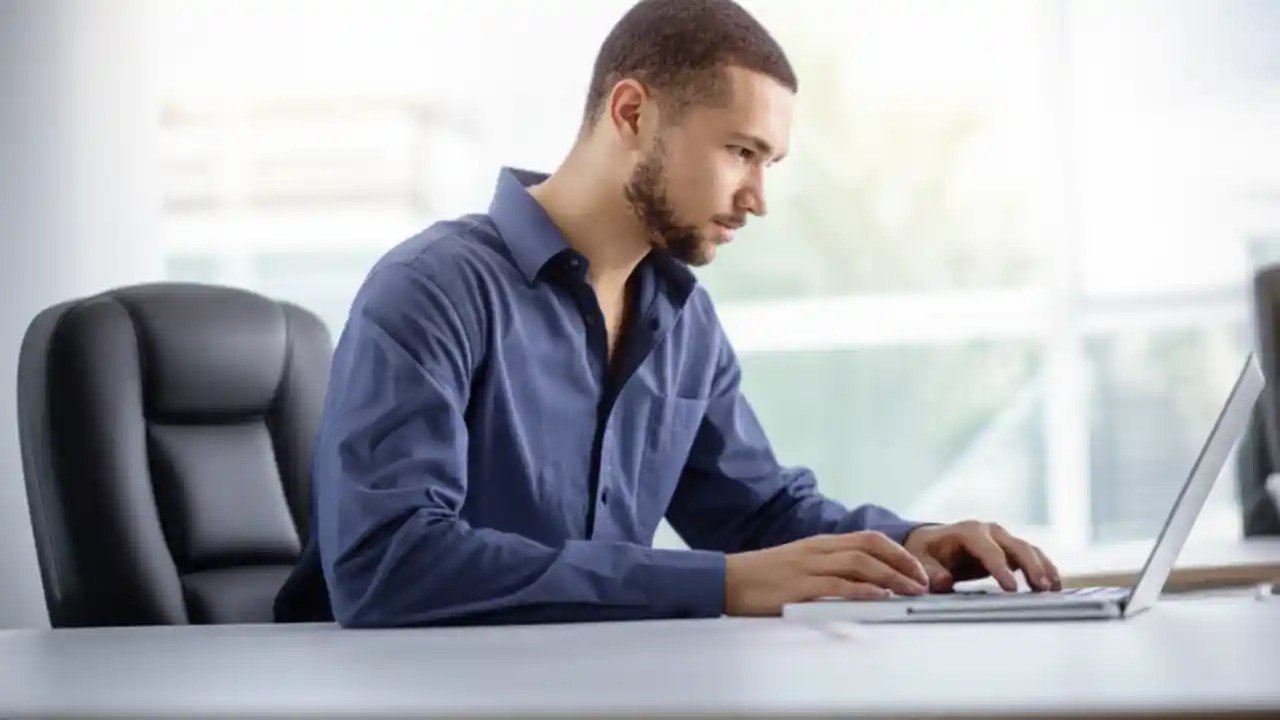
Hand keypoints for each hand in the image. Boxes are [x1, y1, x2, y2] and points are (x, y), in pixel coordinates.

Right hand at [724, 532, 930, 615]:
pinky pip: (837, 584)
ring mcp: (808, 566)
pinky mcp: (798, 586)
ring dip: (891, 576)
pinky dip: (862, 590)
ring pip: (859, 563)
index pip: (868, 538)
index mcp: (820, 544)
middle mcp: (818, 550)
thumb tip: (863, 583)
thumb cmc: (763, 577)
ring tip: (910, 592)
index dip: (898, 553)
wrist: (727, 580)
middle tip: (922, 583)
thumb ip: (829, 570)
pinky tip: (878, 597)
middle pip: (870, 547)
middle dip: (902, 563)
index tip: (917, 570)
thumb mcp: (801, 566)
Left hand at [903, 520, 1061, 592]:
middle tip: (1042, 588)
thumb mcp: (919, 561)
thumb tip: (944, 581)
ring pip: (1028, 549)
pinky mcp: (1010, 549)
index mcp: (967, 531)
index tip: (1011, 588)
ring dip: (1043, 567)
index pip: (987, 549)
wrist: (931, 543)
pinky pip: (1032, 556)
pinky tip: (1054, 585)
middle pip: (1015, 546)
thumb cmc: (926, 553)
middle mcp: (989, 531)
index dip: (1000, 568)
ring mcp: (1002, 538)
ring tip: (1053, 589)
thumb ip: (930, 572)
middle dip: (1031, 566)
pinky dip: (1044, 568)